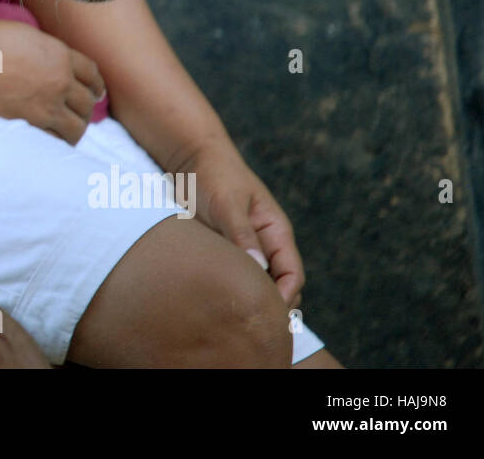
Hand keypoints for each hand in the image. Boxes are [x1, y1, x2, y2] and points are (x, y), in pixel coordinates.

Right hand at [0, 21, 105, 142]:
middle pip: (88, 102)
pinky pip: (55, 140)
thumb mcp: (24, 35)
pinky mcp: (26, 126)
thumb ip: (47, 51)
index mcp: (59, 55)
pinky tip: (52, 139)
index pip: (92, 73)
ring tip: (70, 129)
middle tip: (82, 112)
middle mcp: (58, 82)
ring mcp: (43, 107)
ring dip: (76, 128)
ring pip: (77, 126)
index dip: (96, 84)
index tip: (96, 92)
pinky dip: (58, 141)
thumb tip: (56, 63)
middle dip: (87, 107)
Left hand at [178, 146, 305, 307]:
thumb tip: (259, 268)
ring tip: (229, 318)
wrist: (191, 158)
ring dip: (246, 298)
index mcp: (276, 232)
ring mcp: (244, 248)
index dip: (284, 296)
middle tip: (246, 325)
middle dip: (267, 305)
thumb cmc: (215, 175)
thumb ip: (241, 233)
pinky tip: (211, 301)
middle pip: (277, 285)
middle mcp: (264, 244)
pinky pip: (231, 276)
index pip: (292, 274)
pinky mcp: (223, 250)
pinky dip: (227, 289)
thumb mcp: (227, 202)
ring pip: (253, 283)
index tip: (266, 313)